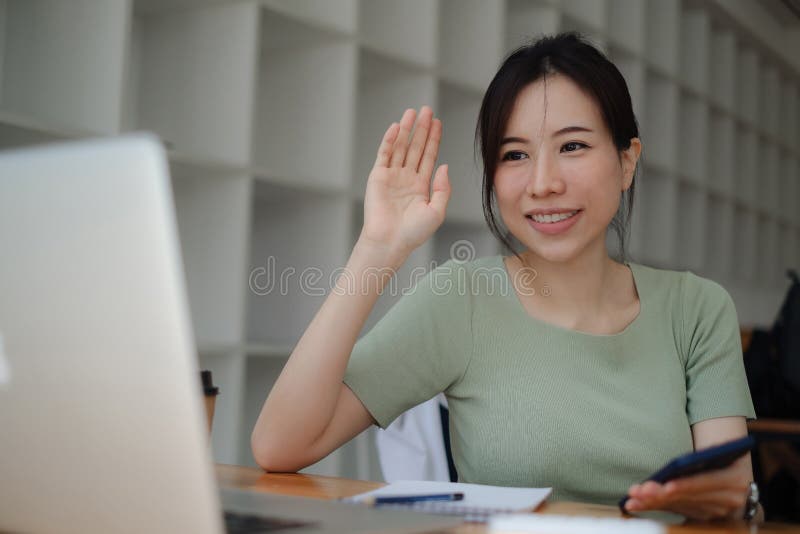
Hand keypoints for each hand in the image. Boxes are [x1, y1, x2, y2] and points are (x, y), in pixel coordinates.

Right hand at [358, 106, 449, 263]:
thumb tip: (444, 166)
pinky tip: (397, 127)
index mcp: (421, 186)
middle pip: (415, 147)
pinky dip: (389, 140)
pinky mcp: (377, 177)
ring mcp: (391, 176)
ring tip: (412, 112)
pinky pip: (384, 154)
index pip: (428, 156)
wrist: (390, 241)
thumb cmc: (413, 233)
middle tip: (427, 110)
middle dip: (421, 129)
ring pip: (401, 147)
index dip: (433, 139)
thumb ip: (443, 188)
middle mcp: (406, 178)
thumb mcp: (437, 211)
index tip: (438, 123)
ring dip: (406, 130)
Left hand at [624, 461, 751, 521]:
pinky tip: (634, 504)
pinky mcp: (702, 516)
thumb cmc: (719, 455)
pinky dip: (654, 506)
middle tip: (638, 491)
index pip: (707, 482)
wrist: (735, 471)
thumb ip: (703, 456)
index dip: (686, 485)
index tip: (666, 486)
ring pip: (680, 506)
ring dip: (653, 502)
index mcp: (734, 478)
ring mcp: (715, 510)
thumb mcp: (716, 452)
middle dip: (661, 495)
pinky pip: (675, 511)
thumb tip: (677, 464)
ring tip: (633, 497)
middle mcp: (728, 499)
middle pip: (689, 497)